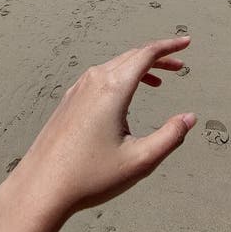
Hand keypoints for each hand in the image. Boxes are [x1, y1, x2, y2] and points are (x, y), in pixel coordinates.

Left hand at [0, 37, 195, 220]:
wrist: (40, 188)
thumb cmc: (89, 177)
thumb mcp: (140, 160)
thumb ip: (170, 136)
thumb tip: (190, 118)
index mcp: (113, 89)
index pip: (146, 55)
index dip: (169, 46)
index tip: (187, 43)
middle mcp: (93, 82)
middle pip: (131, 56)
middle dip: (159, 57)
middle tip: (180, 66)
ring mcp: (77, 90)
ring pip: (114, 66)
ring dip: (139, 67)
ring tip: (159, 81)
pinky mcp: (68, 101)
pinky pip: (99, 77)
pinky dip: (120, 76)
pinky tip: (125, 96)